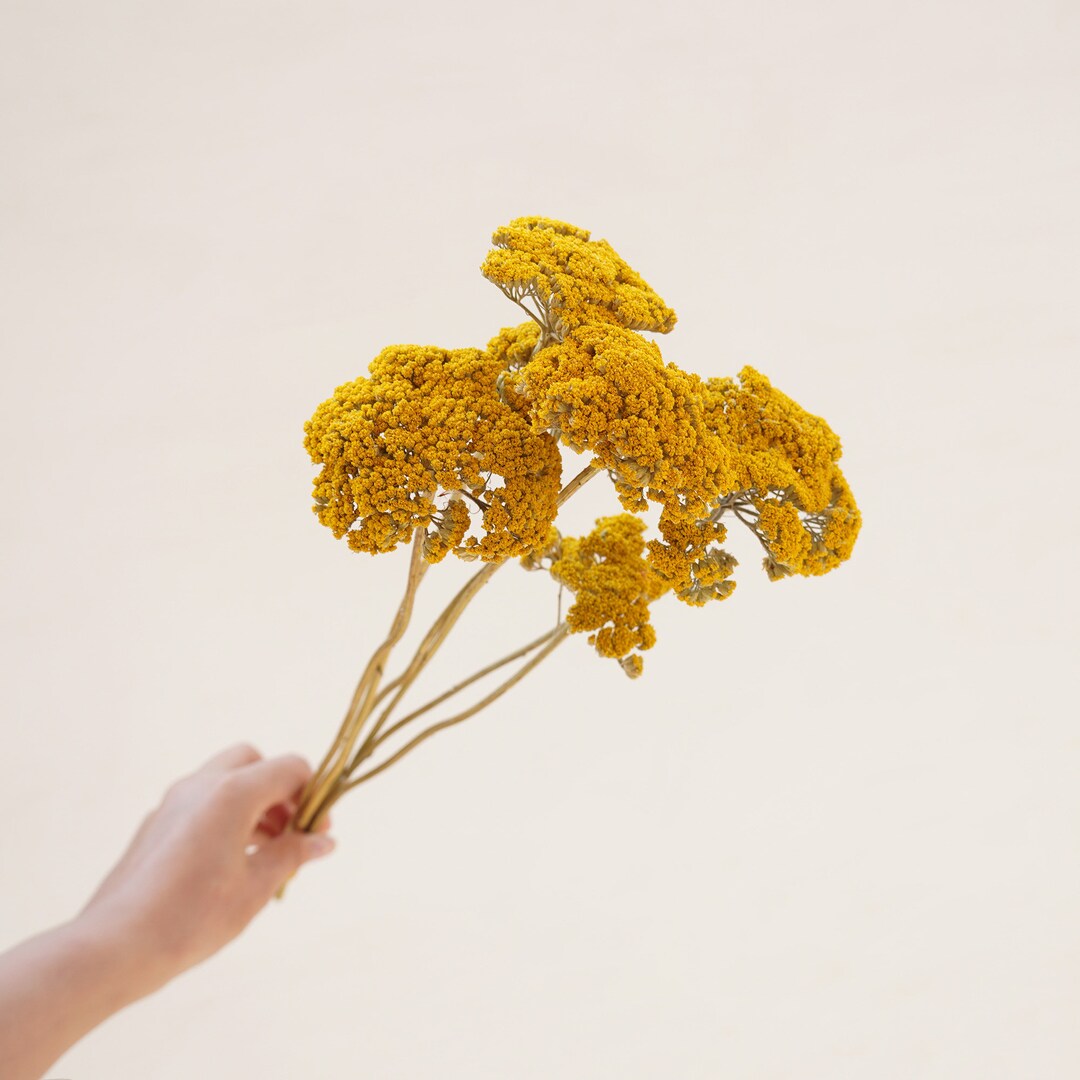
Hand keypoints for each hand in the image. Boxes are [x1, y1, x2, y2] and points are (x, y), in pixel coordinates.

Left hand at [77, 743, 334, 995]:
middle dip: (280, 790)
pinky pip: (202, 803)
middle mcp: (201, 785)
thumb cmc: (191, 917)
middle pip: (254, 762)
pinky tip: (230, 863)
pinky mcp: (155, 824)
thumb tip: (324, 841)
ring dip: (254, 804)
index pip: (290, 768)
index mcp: (233, 793)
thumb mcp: (255, 888)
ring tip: (267, 853)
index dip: (313, 795)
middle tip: (292, 832)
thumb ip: (292, 855)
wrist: (114, 945)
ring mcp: (173, 802)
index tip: (320, 830)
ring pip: (226, 781)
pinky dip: (226, 817)